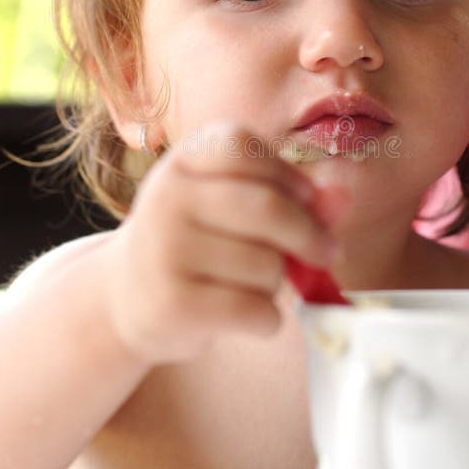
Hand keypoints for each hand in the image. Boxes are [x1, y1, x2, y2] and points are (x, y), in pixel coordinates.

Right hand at [102, 121, 340, 364]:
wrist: (125, 296)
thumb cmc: (196, 241)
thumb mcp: (233, 204)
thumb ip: (293, 196)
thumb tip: (343, 196)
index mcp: (184, 159)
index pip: (247, 149)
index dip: (289, 177)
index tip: (308, 200)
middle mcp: (168, 196)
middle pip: (267, 207)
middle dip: (309, 236)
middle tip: (327, 253)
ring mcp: (165, 249)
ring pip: (267, 265)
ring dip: (277, 283)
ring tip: (252, 285)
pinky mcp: (173, 302)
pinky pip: (255, 310)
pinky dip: (267, 320)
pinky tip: (248, 316)